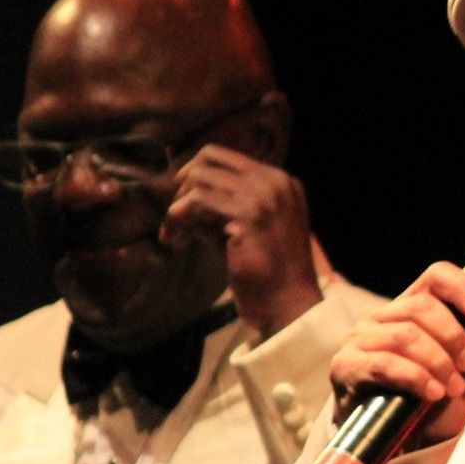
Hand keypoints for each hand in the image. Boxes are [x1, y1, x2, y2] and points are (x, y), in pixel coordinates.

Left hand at [160, 145, 321, 337]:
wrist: (289, 306)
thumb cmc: (268, 276)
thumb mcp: (246, 231)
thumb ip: (222, 209)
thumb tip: (182, 197)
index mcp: (281, 182)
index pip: (225, 157)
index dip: (194, 175)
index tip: (181, 204)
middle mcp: (275, 181)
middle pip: (209, 158)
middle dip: (182, 186)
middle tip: (175, 218)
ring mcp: (264, 195)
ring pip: (199, 177)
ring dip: (178, 206)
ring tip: (175, 234)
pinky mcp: (248, 213)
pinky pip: (197, 200)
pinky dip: (178, 217)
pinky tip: (177, 240)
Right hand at [327, 262, 464, 449]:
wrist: (398, 449)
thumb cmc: (430, 409)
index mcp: (412, 311)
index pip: (434, 277)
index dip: (459, 287)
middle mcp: (382, 317)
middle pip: (421, 306)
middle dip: (454, 337)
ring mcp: (360, 339)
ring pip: (405, 334)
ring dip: (438, 362)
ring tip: (453, 387)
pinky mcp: (346, 366)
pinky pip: (384, 363)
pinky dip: (416, 377)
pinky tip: (433, 393)